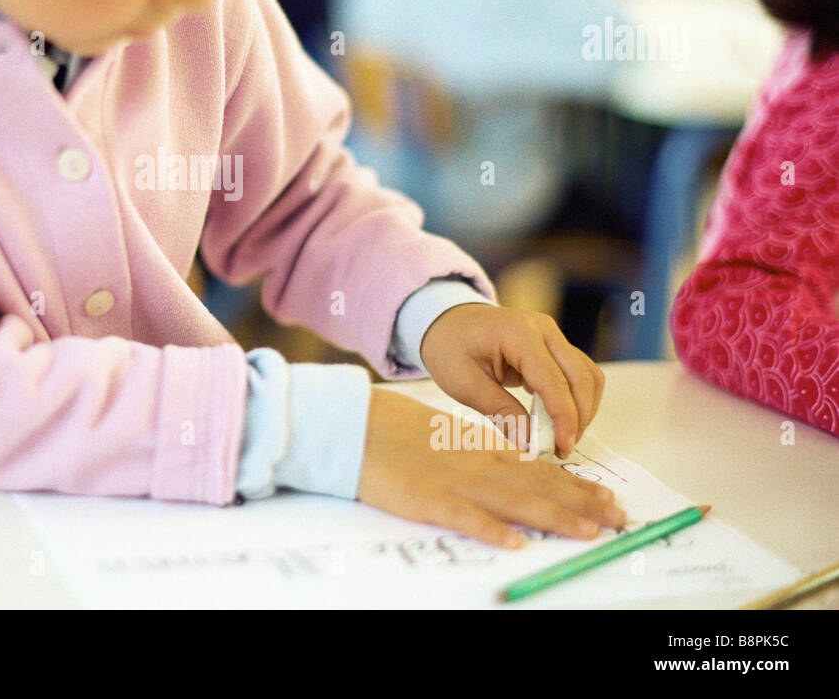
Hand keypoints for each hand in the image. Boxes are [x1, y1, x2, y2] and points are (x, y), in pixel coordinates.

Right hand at [355, 386, 625, 547]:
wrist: (348, 423)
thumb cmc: (388, 430)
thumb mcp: (439, 435)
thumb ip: (470, 452)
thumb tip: (501, 467)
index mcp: (476, 448)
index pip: (536, 468)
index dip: (574, 484)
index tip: (605, 497)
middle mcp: (474, 464)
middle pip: (537, 486)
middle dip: (581, 504)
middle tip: (618, 518)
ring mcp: (451, 481)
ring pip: (513, 501)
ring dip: (553, 517)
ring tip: (587, 533)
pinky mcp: (424, 499)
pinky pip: (463, 517)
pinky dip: (490, 530)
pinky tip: (514, 544)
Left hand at [419, 304, 604, 458]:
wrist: (447, 321)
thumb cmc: (449, 348)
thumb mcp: (464, 384)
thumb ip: (501, 412)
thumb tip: (530, 443)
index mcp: (519, 333)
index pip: (554, 380)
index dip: (564, 417)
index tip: (563, 447)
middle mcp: (544, 329)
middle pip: (581, 377)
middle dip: (579, 417)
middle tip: (563, 448)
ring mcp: (552, 334)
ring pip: (587, 374)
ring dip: (582, 408)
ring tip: (561, 437)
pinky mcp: (553, 345)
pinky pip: (577, 372)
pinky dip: (575, 398)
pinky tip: (557, 419)